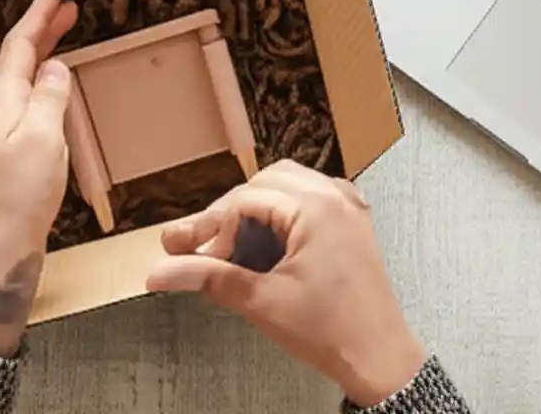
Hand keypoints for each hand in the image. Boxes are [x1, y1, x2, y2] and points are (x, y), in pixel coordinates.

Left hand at [0, 0, 77, 356]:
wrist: (0, 242)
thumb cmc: (20, 195)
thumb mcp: (41, 138)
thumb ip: (49, 97)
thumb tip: (55, 67)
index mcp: (4, 100)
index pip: (21, 45)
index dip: (38, 16)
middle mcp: (0, 110)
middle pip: (20, 57)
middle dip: (43, 28)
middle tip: (67, 6)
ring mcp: (5, 130)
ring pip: (24, 76)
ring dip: (44, 51)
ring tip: (64, 35)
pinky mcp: (14, 149)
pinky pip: (30, 98)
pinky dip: (46, 79)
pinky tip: (56, 86)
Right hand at [146, 160, 425, 406]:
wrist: (378, 358)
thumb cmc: (333, 331)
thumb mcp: (262, 302)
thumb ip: (210, 278)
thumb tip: (162, 272)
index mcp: (316, 208)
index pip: (244, 200)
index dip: (213, 227)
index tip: (193, 254)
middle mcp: (335, 198)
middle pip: (265, 183)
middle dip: (230, 212)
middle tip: (206, 244)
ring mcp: (348, 209)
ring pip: (290, 184)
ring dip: (257, 207)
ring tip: (234, 241)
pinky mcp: (353, 225)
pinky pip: (314, 197)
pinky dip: (287, 210)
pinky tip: (273, 235)